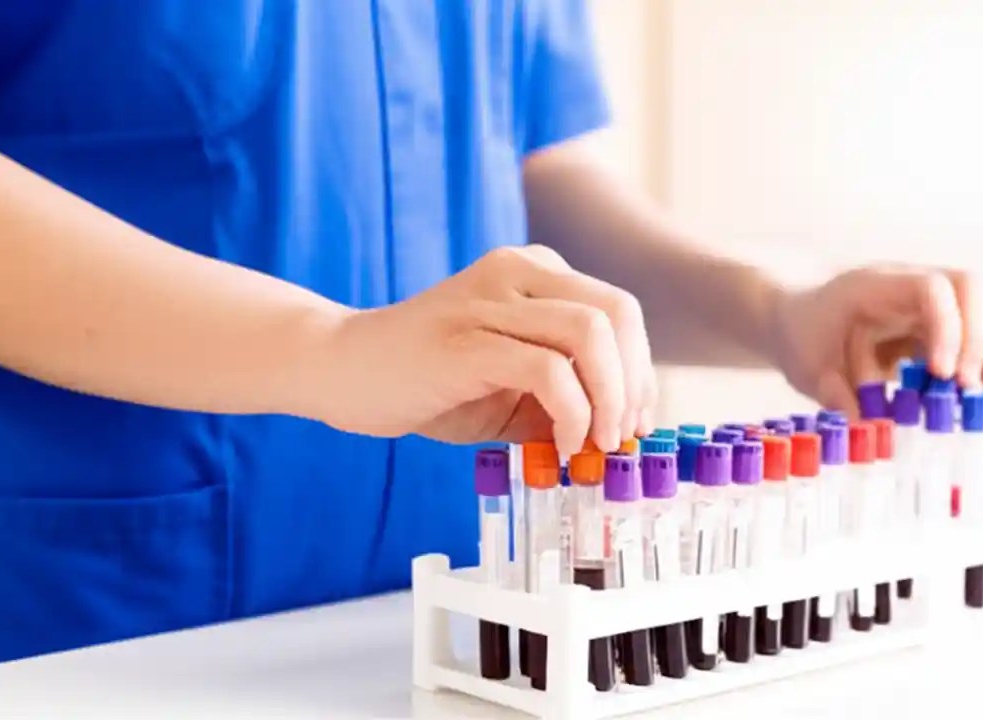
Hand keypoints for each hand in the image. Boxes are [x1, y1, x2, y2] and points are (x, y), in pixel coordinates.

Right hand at [311, 245, 656, 455]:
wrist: (341, 369)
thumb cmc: (427, 381)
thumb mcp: (509, 386)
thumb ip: (563, 396)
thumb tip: (622, 433)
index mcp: (533, 272)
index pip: (619, 310)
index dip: (640, 371)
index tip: (633, 423)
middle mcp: (516, 271)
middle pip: (617, 312)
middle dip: (635, 382)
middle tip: (621, 436)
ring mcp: (488, 301)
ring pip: (590, 332)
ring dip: (610, 398)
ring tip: (595, 443)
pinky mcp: (465, 341)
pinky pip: (546, 370)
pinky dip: (572, 413)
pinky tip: (562, 444)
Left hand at [771, 264, 982, 418]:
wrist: (798, 323)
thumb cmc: (803, 338)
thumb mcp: (805, 367)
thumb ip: (831, 392)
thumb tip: (864, 425)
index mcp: (876, 286)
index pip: (932, 287)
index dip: (949, 327)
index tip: (943, 373)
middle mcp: (911, 287)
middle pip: (972, 290)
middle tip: (974, 387)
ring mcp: (930, 303)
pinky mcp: (941, 325)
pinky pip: (977, 335)